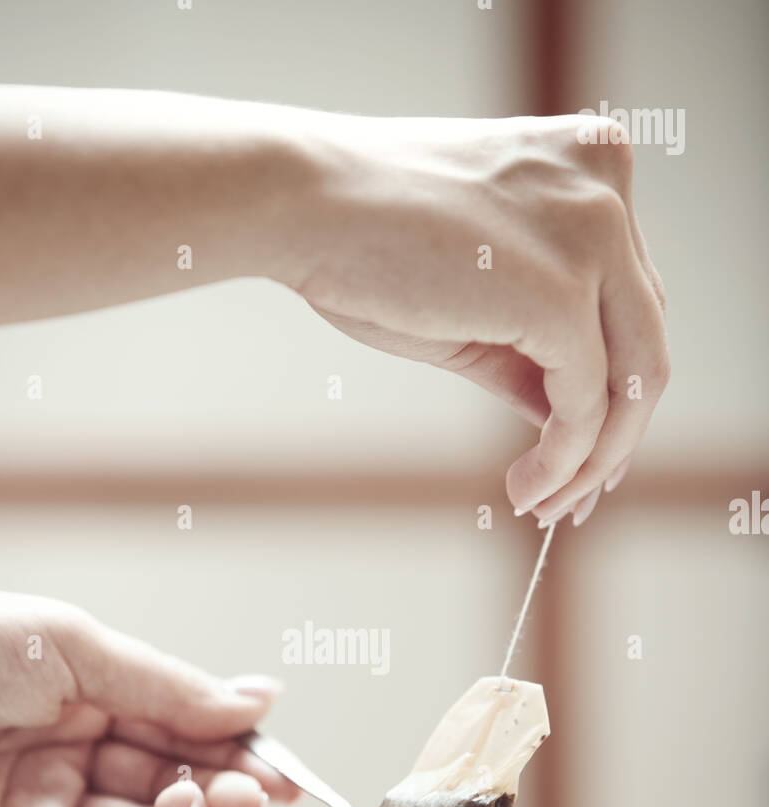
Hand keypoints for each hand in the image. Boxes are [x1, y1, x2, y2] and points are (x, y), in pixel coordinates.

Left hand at [0, 582, 297, 806]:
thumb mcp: (72, 647)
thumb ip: (165, 688)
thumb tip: (256, 702)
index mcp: (91, 692)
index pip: (184, 728)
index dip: (238, 749)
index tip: (285, 767)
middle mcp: (77, 752)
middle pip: (175, 784)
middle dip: (224, 792)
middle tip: (263, 796)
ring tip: (199, 806)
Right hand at [290, 113, 668, 523]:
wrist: (301, 202)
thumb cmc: (363, 238)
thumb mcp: (474, 291)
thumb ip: (531, 345)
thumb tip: (567, 425)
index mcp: (588, 163)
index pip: (629, 297)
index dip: (612, 384)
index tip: (580, 451)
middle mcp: (608, 185)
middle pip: (644, 338)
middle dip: (614, 433)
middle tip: (571, 497)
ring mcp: (594, 235)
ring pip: (633, 378)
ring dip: (593, 460)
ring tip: (543, 506)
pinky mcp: (562, 294)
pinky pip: (585, 405)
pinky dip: (564, 461)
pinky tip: (524, 490)